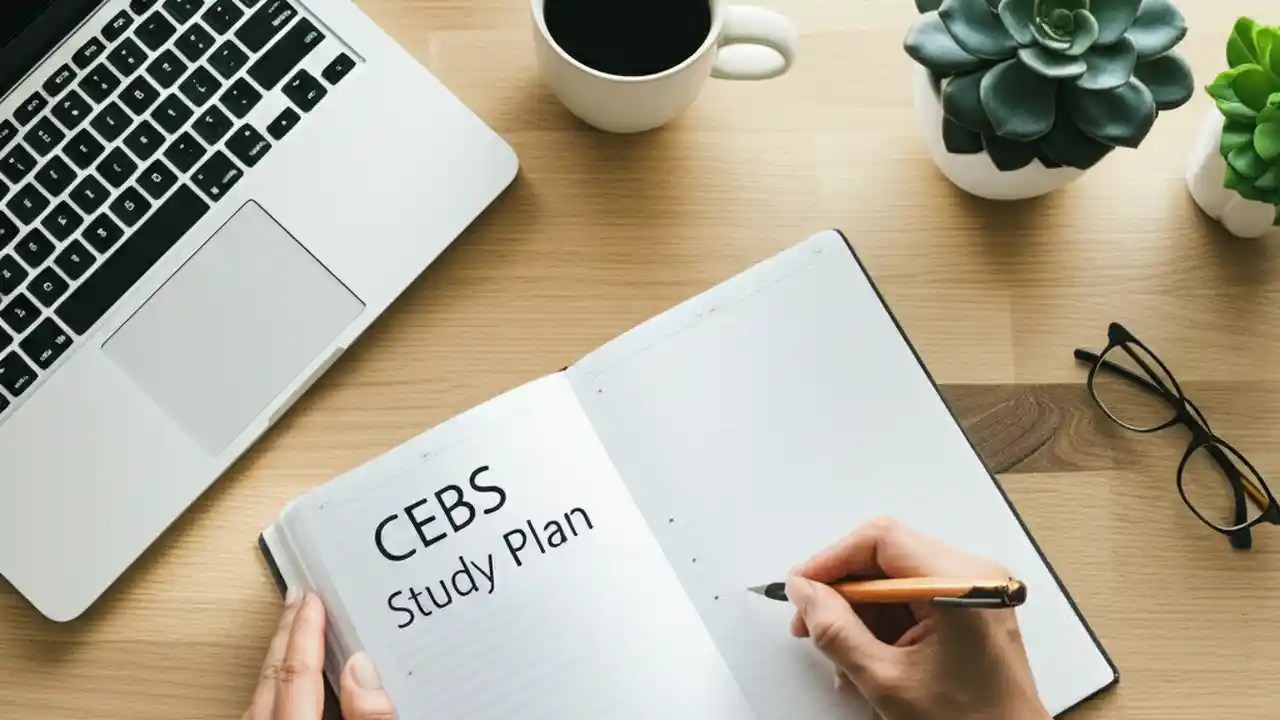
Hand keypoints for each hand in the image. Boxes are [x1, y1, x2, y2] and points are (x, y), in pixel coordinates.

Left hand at [244, 591, 396, 719]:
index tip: (312, 601)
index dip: (305, 633)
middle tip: (297, 598)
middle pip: (272, 674)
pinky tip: (286, 677)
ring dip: (279, 654)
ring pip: (262, 688)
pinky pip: (263, 706)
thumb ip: (368, 717)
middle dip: (288, 632)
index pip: (296, 674)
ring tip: (291, 628)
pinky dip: (276, 681)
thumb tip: (362, 669)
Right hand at [786, 518, 1050, 719]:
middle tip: (809, 626)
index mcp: (958, 582)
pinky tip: (867, 658)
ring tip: (841, 659)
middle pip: (885, 557)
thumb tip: (803, 591)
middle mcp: (971, 574)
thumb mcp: (886, 679)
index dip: (831, 560)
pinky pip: (912, 599)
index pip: (880, 540)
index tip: (799, 590)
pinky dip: (884, 624)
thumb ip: (836, 631)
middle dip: (842, 592)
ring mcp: (972, 589)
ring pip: (894, 580)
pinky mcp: (969, 607)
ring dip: (860, 613)